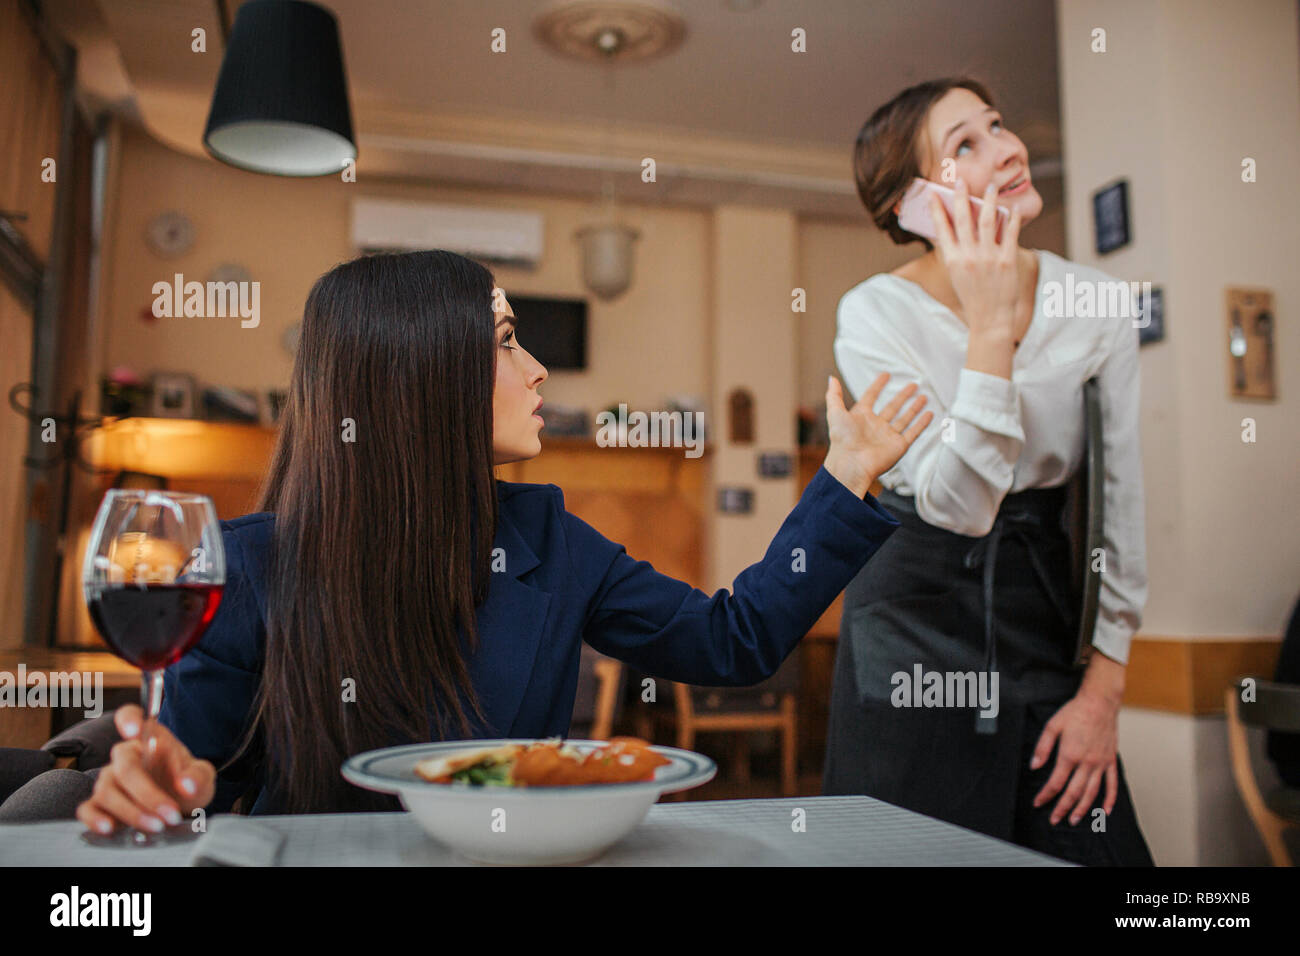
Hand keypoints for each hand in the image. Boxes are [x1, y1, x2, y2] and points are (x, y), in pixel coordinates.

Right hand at [75, 704, 215, 835]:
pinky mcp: (100, 804)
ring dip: (132, 812)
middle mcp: (125, 756)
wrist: (180, 804)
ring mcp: (109, 779)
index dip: (128, 720)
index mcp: (149, 738)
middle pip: (125, 767)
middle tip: (170, 814)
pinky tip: (110, 828)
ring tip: (157, 826)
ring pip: (107, 791)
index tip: (134, 730)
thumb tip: (186, 785)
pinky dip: (95, 819)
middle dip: (148, 794)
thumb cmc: (187, 782)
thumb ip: (197, 776)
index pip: (130, 716)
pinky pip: (87, 809)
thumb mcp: (201, 777)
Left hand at [824, 372, 932, 496]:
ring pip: (905, 418)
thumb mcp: (835, 413)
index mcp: (861, 417)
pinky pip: (913, 432)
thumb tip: (832, 378)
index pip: (871, 396)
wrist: (851, 464)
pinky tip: (930, 413)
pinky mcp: (899, 446)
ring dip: (914, 408)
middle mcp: (876, 426)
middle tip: (913, 384)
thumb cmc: (841, 440)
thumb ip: (834, 395)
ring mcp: (888, 436)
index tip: (886, 375)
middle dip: (903, 396)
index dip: (878, 386)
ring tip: (924, 396)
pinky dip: (922, 423)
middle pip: (892, 407)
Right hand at [928, 178, 1023, 339]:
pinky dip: (1012, 218)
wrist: (990, 319)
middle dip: (961, 198)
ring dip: (987, 202)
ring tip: (990, 188)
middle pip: (963, 220)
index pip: (942, 229)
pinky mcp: (1007, 261)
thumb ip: (956, 252)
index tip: (934, 195)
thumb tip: (957, 227)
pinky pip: (1009, 233)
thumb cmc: (973, 296)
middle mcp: (968, 257)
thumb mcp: (957, 275)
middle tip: (961, 181)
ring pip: (987, 221)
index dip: (937, 210)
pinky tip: (1013, 208)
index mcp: (952, 260)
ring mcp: (988, 258)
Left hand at [1028, 664, 1124, 824]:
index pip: (1055, 782)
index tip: (1038, 803)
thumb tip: (1034, 766)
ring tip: (1074, 820)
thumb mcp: (1052, 726)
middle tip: (1055, 819)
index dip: (1046, 795)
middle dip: (1063, 808)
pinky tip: (1105, 810)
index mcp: (1069, 755)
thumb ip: (1042, 748)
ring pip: (1092, 792)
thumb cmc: (1075, 712)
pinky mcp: (1110, 761)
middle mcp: (1086, 763)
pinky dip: (1109, 799)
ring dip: (1082, 808)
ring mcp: (1101, 763)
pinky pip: (1112, 784)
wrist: (1099, 702)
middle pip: (1073, 792)